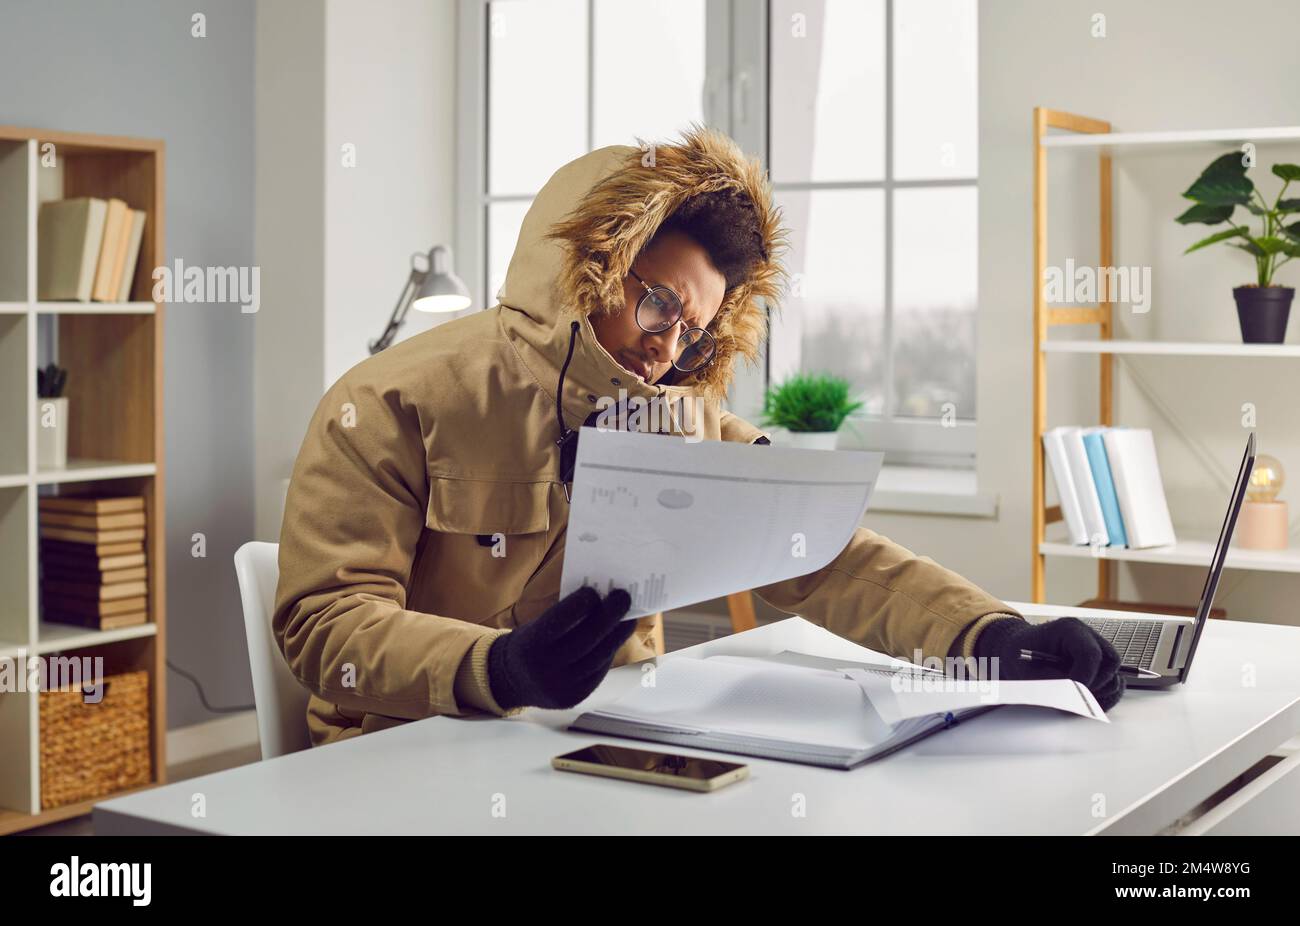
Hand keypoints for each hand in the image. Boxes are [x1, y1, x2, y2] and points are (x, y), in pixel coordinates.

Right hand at [487, 586, 635, 709]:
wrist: (511, 681)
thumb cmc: (531, 643)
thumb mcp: (536, 626)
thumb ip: (564, 616)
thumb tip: (601, 599)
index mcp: (531, 643)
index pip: (562, 619)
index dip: (582, 603)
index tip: (594, 591)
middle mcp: (546, 668)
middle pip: (587, 638)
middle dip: (610, 615)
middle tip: (623, 597)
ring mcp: (562, 686)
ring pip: (599, 657)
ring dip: (617, 635)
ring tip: (628, 619)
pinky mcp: (575, 697)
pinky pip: (599, 672)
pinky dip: (609, 653)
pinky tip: (615, 639)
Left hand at [974, 617, 1125, 710]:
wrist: (1015, 652)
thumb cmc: (1019, 657)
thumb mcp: (1028, 670)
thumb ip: (1053, 682)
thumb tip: (1078, 695)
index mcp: (1069, 629)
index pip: (1091, 654)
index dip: (1085, 677)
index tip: (1072, 693)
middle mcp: (1088, 636)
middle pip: (1111, 662)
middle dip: (1095, 684)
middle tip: (1073, 694)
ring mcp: (1097, 650)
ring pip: (1115, 675)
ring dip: (1098, 691)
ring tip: (1072, 695)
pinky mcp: (1099, 666)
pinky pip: (1112, 684)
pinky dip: (1101, 696)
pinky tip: (1081, 699)